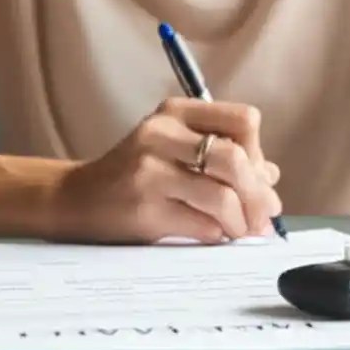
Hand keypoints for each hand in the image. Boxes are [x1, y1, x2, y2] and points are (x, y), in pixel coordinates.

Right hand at [53, 98, 281, 243]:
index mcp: (175, 113)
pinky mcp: (144, 209)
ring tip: (240, 231)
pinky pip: (202, 224)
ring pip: (222, 196)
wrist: (77, 200)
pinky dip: (218, 234)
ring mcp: (150, 171)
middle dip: (258, 194)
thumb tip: (272, 178)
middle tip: (264, 217)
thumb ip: (222, 156)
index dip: (259, 152)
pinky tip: (215, 236)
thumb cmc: (135, 174)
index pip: (243, 121)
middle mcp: (161, 135)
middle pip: (236, 159)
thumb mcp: (175, 150)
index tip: (258, 177)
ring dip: (241, 221)